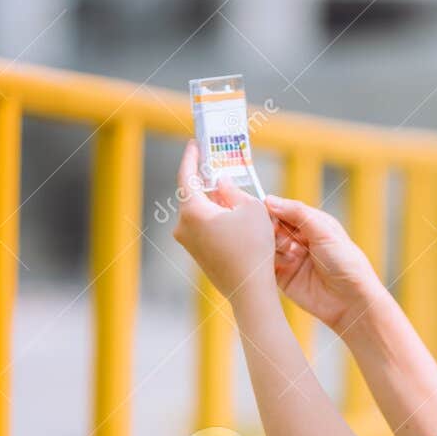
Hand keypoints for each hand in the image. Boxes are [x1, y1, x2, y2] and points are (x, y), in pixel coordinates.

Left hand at [171, 142, 276, 302]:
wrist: (250, 290)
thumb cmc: (253, 247)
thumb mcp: (251, 208)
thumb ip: (233, 189)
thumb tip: (222, 183)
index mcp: (192, 211)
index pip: (187, 176)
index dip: (191, 157)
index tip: (194, 145)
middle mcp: (183, 227)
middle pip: (196, 196)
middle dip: (211, 184)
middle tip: (223, 169)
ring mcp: (188, 243)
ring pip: (201, 213)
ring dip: (216, 203)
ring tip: (237, 197)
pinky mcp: (198, 255)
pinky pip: (205, 229)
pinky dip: (217, 220)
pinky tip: (236, 220)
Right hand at [267, 193, 387, 332]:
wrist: (351, 300)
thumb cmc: (346, 263)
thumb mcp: (325, 231)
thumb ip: (298, 213)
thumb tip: (270, 200)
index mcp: (312, 224)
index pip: (284, 210)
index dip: (273, 210)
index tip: (266, 212)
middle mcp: (299, 239)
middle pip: (272, 226)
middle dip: (273, 229)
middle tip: (282, 236)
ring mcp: (290, 258)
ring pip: (267, 245)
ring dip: (276, 246)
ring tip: (293, 255)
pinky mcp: (283, 277)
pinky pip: (266, 264)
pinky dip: (270, 262)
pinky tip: (287, 264)